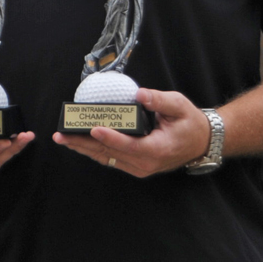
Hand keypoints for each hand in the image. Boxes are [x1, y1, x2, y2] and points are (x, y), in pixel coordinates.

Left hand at [52, 88, 210, 177]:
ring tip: (62, 138)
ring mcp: (139, 167)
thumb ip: (159, 100)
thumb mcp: (179, 105)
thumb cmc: (189, 123)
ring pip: (105, 157)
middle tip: (61, 135)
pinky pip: (109, 158)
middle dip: (83, 143)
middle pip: (109, 153)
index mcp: (158, 149)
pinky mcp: (133, 166)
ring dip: (82, 148)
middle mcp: (146, 163)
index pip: (129, 145)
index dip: (110, 138)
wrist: (200, 142)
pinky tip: (77, 142)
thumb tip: (140, 94)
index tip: (93, 129)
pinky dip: (92, 150)